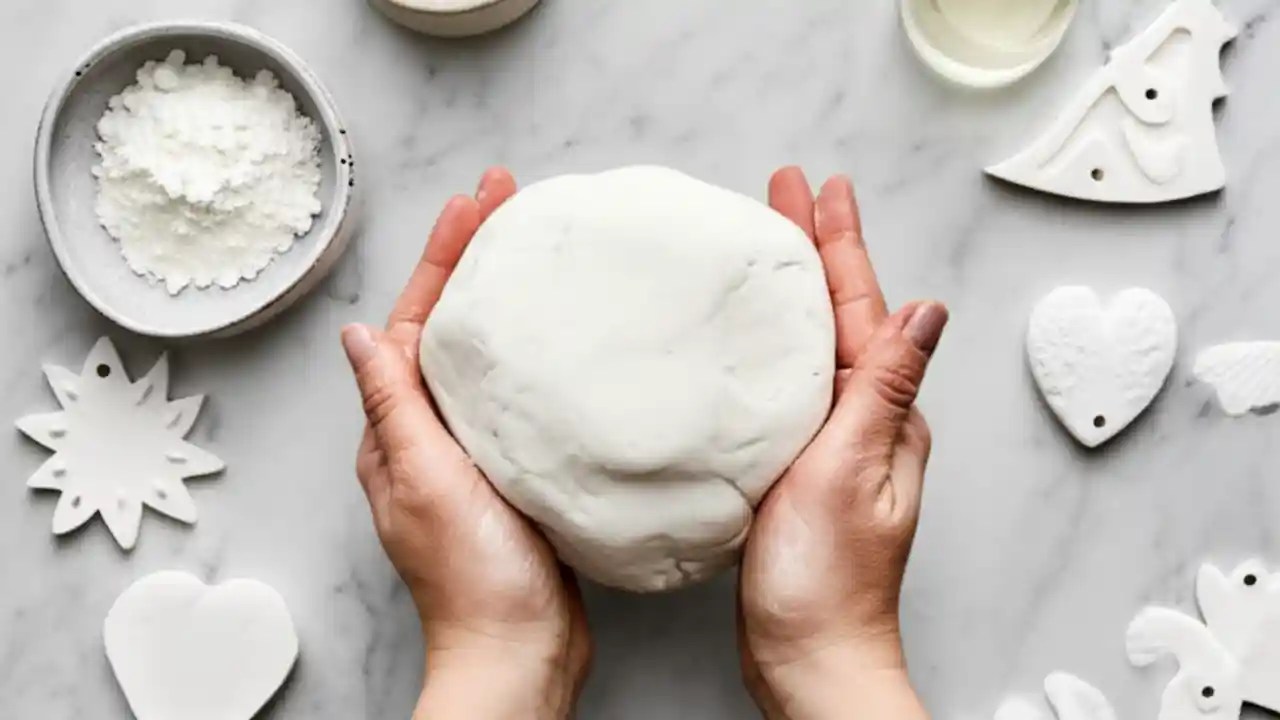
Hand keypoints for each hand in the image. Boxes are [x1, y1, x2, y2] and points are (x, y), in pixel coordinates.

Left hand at [341, 168, 590, 719]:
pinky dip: (528, 352)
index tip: (471, 205)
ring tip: (528, 245)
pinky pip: (513, 395)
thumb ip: (396, 406)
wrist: (522, 652)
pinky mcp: (513, 471)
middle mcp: (428, 437)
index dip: (442, 259)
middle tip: (506, 200)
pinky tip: (555, 336)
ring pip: (481, 357)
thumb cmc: (475, 578)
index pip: (414, 323)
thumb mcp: (427, 480)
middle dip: (471, 261)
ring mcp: (470, 454)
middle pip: (446, 328)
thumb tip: (356, 336)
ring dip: (499, 297)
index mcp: (399, 432)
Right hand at [738, 168, 947, 719]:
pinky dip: (780, 346)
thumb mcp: (849, 471)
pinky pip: (796, 385)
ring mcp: (835, 444)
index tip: (820, 190)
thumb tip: (924, 311)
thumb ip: (884, 389)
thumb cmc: (824, 581)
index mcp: (882, 415)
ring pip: (818, 345)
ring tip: (775, 244)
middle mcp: (866, 422)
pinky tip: (759, 338)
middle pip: (843, 315)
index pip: (863, 308)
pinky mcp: (803, 467)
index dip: (839, 246)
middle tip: (789, 193)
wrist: (807, 657)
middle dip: (818, 251)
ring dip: (799, 290)